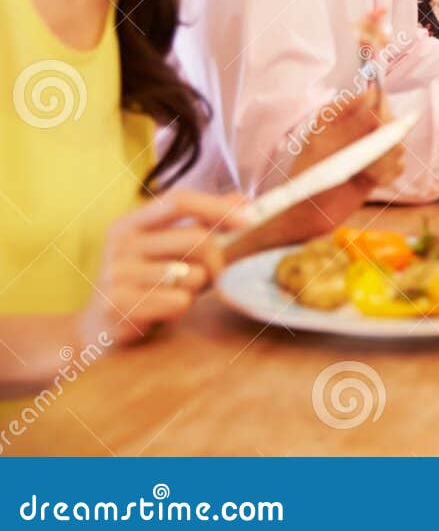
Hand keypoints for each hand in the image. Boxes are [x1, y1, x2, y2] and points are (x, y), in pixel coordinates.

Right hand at [80, 189, 248, 345]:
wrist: (97, 330)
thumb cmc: (144, 286)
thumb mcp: (167, 251)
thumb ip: (202, 224)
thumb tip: (243, 200)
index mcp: (130, 223)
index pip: (178, 200)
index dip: (217, 207)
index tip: (249, 219)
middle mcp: (120, 243)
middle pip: (197, 238)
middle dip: (216, 260)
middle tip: (210, 276)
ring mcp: (116, 274)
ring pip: (192, 274)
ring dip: (195, 289)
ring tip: (172, 295)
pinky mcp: (118, 304)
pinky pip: (178, 301)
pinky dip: (179, 309)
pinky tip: (159, 313)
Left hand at [229, 85, 402, 257]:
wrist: (309, 213)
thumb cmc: (309, 176)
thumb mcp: (327, 146)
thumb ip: (354, 124)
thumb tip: (379, 101)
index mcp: (340, 114)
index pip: (374, 99)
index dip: (381, 113)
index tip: (378, 130)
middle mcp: (357, 127)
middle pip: (392, 120)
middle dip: (386, 140)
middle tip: (370, 156)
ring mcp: (369, 147)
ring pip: (398, 143)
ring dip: (386, 160)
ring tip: (366, 173)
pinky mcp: (379, 167)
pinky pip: (399, 163)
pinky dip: (389, 173)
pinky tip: (373, 181)